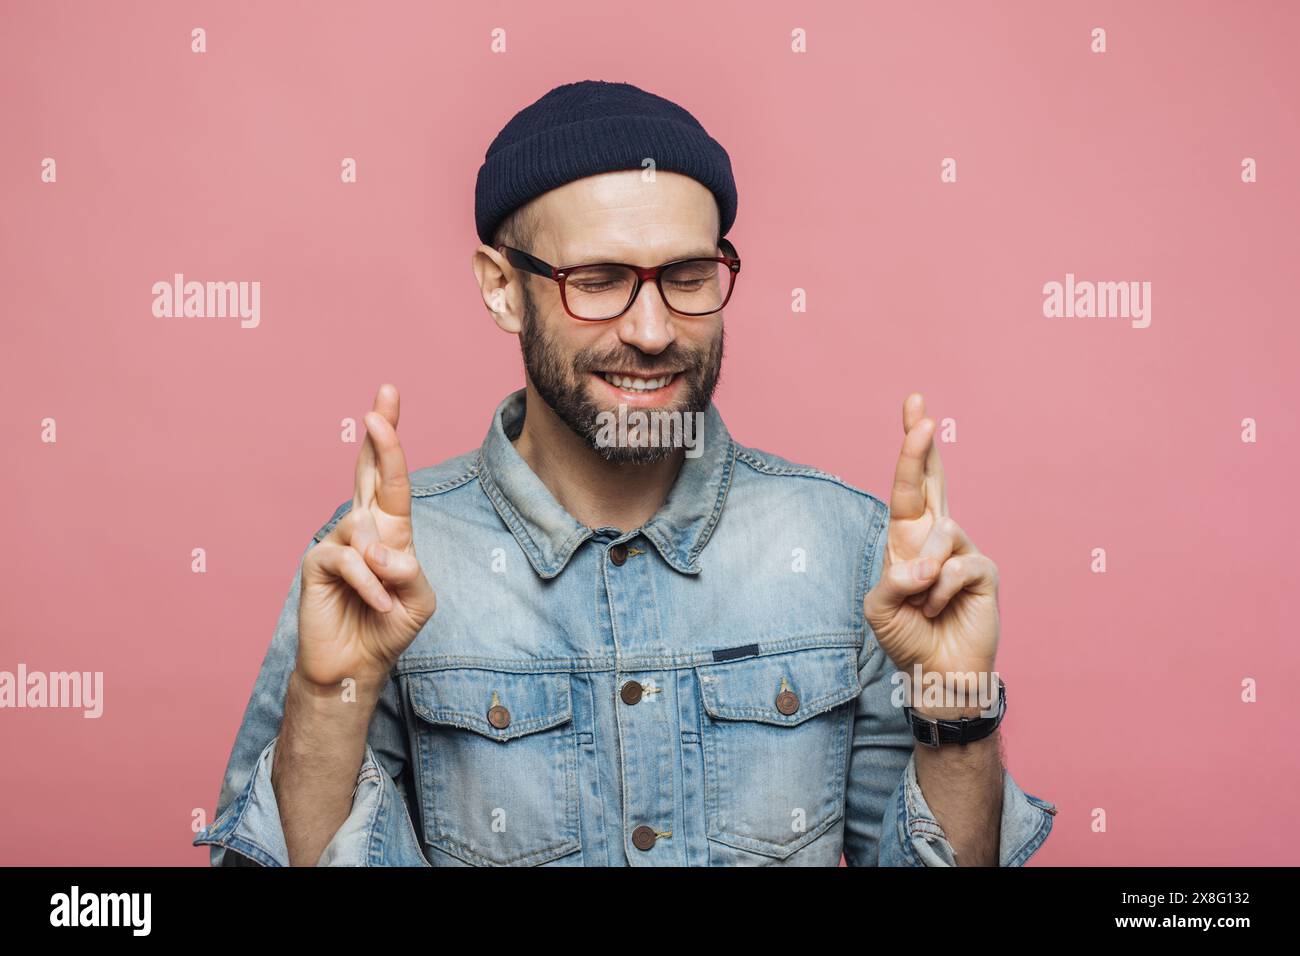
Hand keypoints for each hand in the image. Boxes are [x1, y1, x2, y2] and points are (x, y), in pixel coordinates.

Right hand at [295, 384, 436, 689]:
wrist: (356, 667)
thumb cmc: (388, 628)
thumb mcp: (417, 600)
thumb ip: (410, 572)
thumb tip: (384, 550)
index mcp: (390, 530)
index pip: (391, 478)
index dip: (391, 440)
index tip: (388, 397)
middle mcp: (362, 528)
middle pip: (369, 472)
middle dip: (380, 434)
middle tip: (384, 396)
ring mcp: (337, 543)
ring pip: (365, 529)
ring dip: (383, 568)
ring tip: (387, 598)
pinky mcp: (317, 564)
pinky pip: (349, 560)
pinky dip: (369, 585)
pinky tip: (378, 605)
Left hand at [862, 393, 998, 704]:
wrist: (936, 672)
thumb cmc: (907, 636)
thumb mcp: (880, 608)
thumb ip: (891, 581)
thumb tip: (918, 564)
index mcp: (908, 537)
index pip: (909, 484)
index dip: (911, 447)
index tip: (915, 406)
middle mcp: (936, 537)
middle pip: (933, 479)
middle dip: (922, 445)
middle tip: (920, 410)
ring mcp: (963, 550)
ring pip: (943, 532)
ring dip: (924, 570)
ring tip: (921, 600)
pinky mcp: (983, 572)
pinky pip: (958, 567)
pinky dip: (940, 592)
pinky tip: (939, 609)